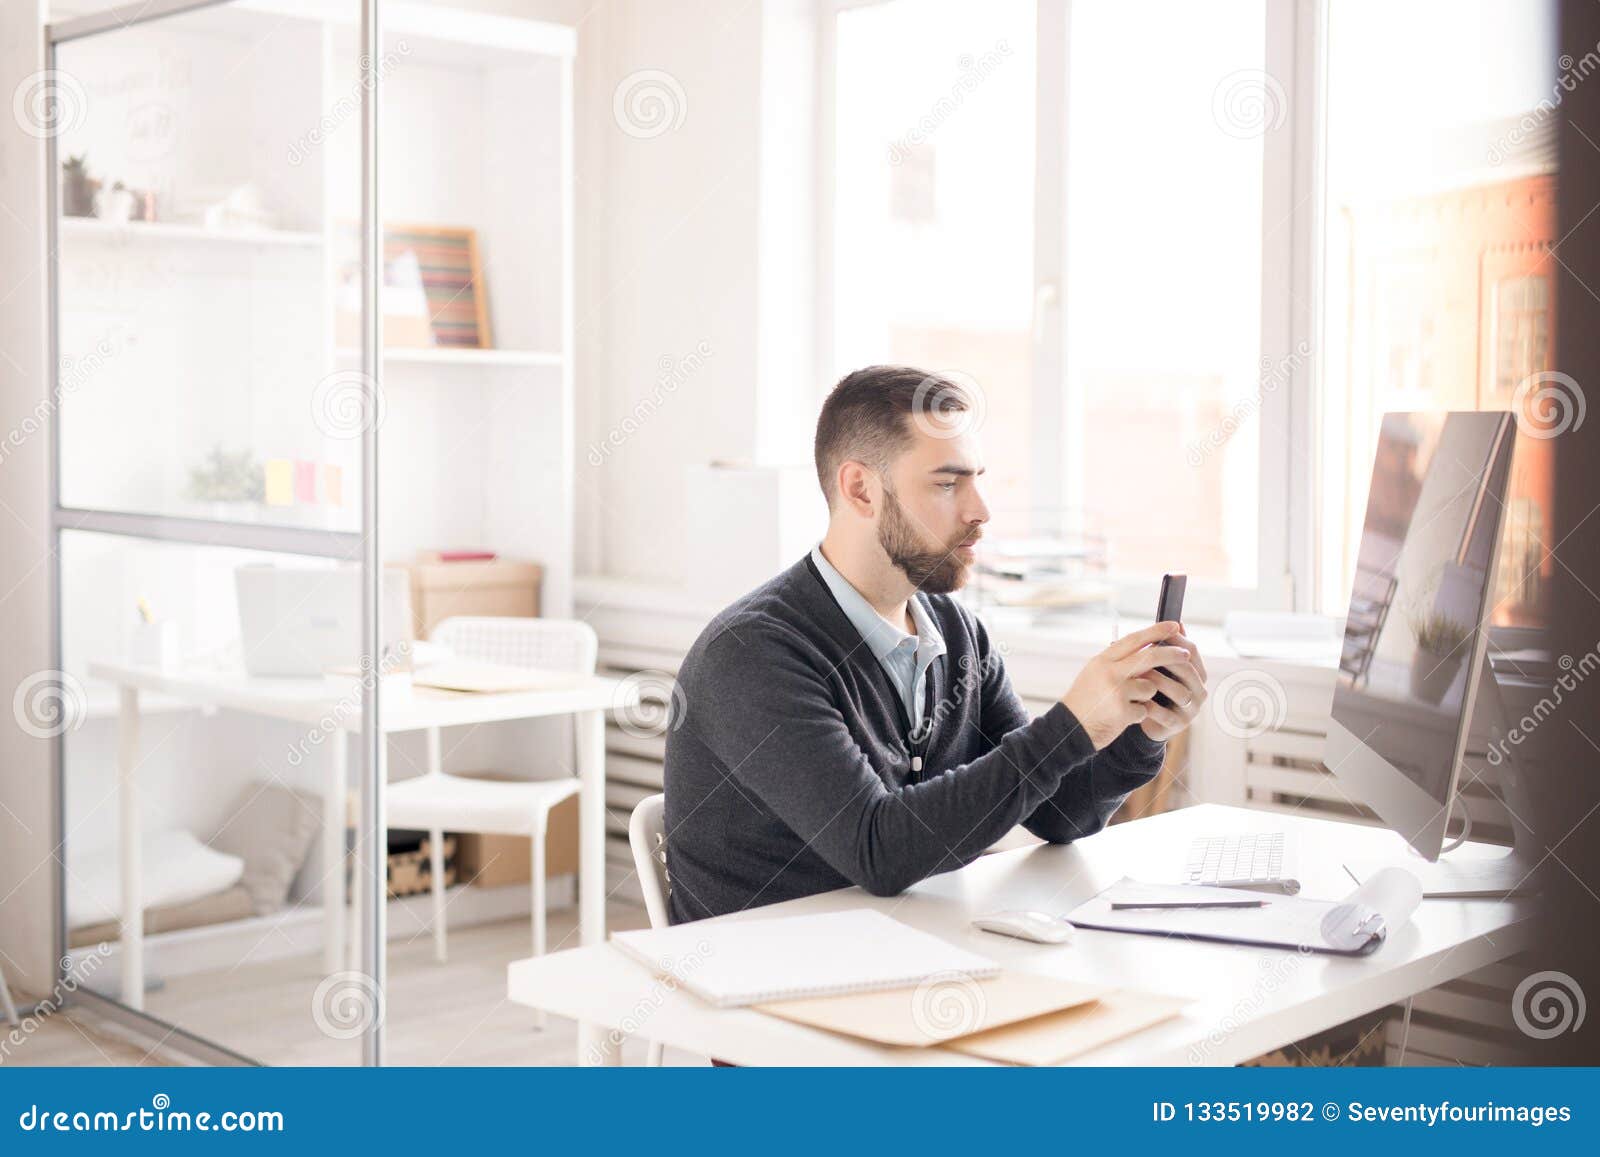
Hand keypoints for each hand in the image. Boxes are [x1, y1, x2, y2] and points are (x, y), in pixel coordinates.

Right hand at [1060, 621, 1192, 749]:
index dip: (1156, 631)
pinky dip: (1138, 715)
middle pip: (1149, 657)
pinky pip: (1145, 709)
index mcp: (1103, 660)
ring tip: (1126, 704)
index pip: (1134, 640)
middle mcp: (1110, 672)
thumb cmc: (1085, 700)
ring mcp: (1117, 691)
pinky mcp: (1123, 711)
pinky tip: (1121, 717)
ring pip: (1150, 687)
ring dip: (1145, 696)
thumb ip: (1118, 661)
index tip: (1174, 625)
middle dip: (1171, 654)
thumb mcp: (1095, 673)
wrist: (1070, 729)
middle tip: (1186, 653)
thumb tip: (1147, 646)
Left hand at [1138, 624, 1208, 741]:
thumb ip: (1168, 647)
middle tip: (1144, 653)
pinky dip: (1151, 705)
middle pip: (1187, 669)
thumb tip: (1178, 622)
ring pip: (1179, 691)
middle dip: (1165, 659)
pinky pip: (1166, 713)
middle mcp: (1199, 690)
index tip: (1155, 633)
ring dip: (1157, 681)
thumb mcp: (1160, 666)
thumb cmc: (1153, 688)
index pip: (1192, 651)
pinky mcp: (1178, 725)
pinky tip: (1136, 699)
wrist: (1146, 720)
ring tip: (1138, 675)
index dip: (1174, 640)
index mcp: (1197, 672)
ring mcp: (1191, 709)